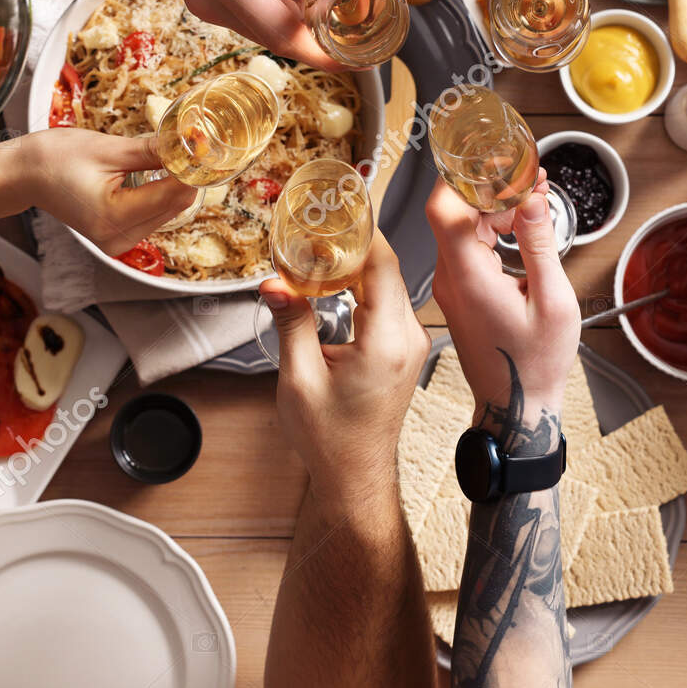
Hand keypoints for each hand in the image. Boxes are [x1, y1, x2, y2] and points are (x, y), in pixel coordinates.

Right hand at [24, 128, 195, 255]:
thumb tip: (191, 144)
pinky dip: (159, 196)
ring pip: (167, 213)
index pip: (173, 195)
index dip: (193, 170)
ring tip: (173, 158)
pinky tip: (157, 176)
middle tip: (193, 146)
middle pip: (175, 207)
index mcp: (115, 217)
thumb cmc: (55, 159)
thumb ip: (155, 151)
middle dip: (185, 177)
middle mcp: (118, 239)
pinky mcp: (116, 239)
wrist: (24, 175)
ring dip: (174, 187)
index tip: (205, 146)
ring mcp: (117, 243)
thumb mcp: (110, 148)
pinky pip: (152, 217)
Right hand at [130, 0, 375, 70]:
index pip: (283, 33)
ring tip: (342, 12)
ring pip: (265, 33)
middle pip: (276, 40)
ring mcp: (205, 4)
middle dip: (320, 43)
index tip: (359, 50)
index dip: (325, 48)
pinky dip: (282, 16)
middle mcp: (211, 1)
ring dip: (303, 29)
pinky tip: (307, 1)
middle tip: (362, 33)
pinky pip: (251, 19)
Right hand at [259, 234, 429, 509]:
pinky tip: (335, 284)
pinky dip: (363, 287)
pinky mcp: (404, 348)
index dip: (361, 234)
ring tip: (319, 253)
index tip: (337, 212)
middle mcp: (408, 338)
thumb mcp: (300, 380)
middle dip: (352, 247)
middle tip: (316, 228)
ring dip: (356, 267)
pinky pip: (388, 303)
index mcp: (386, 342)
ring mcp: (411, 343)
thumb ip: (291, 324)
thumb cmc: (331, 439)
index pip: (382, 267)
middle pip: (387, 270)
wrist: (355, 475)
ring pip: (388, 284)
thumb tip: (275, 283)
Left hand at [425, 178, 579, 447]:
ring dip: (495, 208)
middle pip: (454, 209)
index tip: (502, 161)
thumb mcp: (551, 300)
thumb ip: (538, 243)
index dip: (467, 175)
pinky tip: (521, 228)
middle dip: (492, 187)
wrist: (516, 405)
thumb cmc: (534, 364)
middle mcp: (450, 277)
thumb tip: (531, 196)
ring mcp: (451, 284)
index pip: (445, 207)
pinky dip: (492, 229)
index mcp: (468, 276)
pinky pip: (467, 246)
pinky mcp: (459, 290)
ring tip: (534, 204)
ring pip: (461, 225)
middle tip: (532, 180)